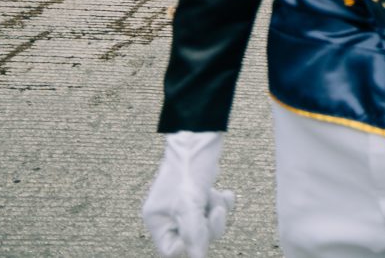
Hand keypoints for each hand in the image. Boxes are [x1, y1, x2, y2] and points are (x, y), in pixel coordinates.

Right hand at [141, 132, 233, 257]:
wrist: (198, 138)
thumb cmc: (187, 169)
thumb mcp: (190, 205)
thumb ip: (194, 233)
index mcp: (157, 220)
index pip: (171, 249)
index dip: (187, 245)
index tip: (199, 232)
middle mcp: (169, 214)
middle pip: (193, 238)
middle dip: (208, 225)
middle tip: (215, 210)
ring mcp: (185, 204)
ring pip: (206, 224)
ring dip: (216, 211)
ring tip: (216, 195)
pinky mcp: (200, 194)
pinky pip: (214, 209)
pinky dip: (222, 202)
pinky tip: (227, 193)